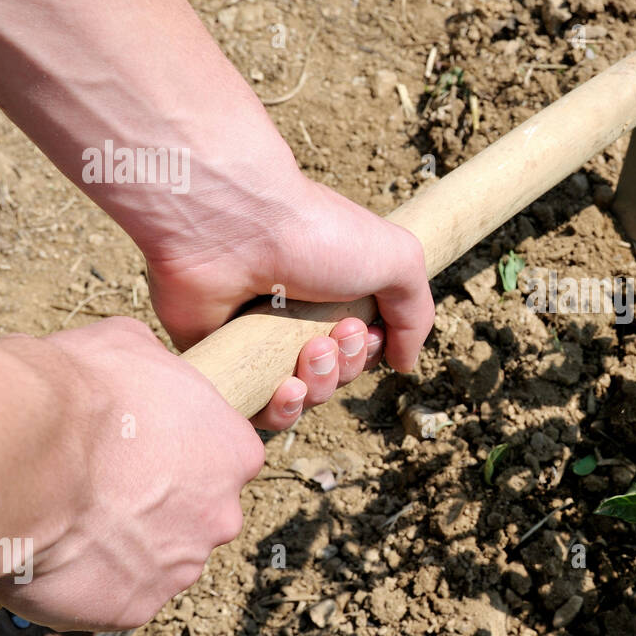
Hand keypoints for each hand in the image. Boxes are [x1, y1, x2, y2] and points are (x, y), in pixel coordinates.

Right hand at [0, 318, 265, 630]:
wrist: (29, 454)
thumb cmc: (80, 393)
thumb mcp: (128, 346)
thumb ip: (156, 367)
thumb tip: (146, 367)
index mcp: (234, 452)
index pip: (225, 460)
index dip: (180, 456)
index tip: (141, 453)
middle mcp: (222, 513)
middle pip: (197, 515)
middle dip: (157, 507)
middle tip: (103, 489)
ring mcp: (181, 565)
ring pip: (160, 559)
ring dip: (125, 547)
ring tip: (74, 521)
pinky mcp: (136, 607)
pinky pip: (119, 597)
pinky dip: (92, 584)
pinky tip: (61, 556)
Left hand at [144, 172, 434, 429]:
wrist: (236, 224)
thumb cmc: (317, 233)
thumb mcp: (397, 259)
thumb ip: (415, 313)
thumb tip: (404, 362)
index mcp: (331, 294)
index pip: (358, 350)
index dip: (368, 352)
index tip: (365, 329)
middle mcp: (292, 319)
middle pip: (331, 378)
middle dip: (343, 368)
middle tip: (331, 337)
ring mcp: (253, 341)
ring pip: (298, 399)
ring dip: (319, 386)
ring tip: (308, 353)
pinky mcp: (220, 361)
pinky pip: (252, 410)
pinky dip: (278, 410)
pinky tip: (285, 390)